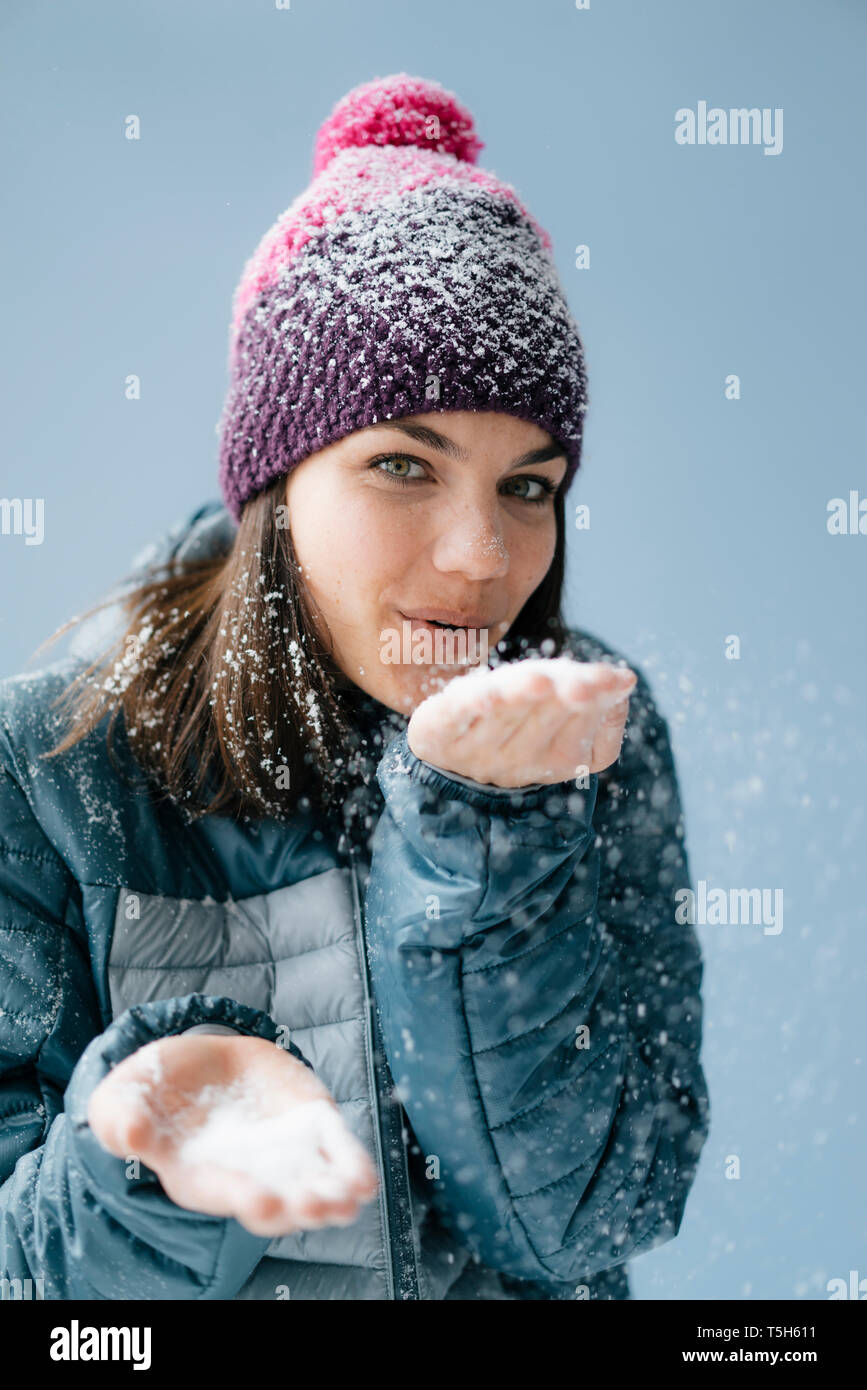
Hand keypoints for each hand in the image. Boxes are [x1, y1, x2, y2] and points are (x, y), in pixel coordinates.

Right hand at [87, 1033, 377, 1236]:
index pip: (223, 1192)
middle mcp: (244, 1176)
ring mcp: (282, 1157)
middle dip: (296, 1207)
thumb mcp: (124, 1097)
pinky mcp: (310, 1130)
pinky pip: (336, 1154)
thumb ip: (121, 1119)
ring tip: (349, 1198)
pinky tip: (364, 1180)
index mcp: (197, 1174)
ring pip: (312, 1187)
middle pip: (276, 1202)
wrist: (198, 1064)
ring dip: (332, 1197)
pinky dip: (352, 1168)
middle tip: (314, 1205)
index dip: (242, 1197)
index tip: (260, 1200)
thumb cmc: (152, 1091)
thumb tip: (131, 1137)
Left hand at [406, 657, 637, 787]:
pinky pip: (455, 720)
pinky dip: (469, 707)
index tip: (609, 680)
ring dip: (520, 697)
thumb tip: (624, 682)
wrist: (444, 745)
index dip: (593, 701)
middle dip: (560, 699)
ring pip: (503, 716)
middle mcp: (516, 765)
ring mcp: (475, 750)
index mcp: (555, 762)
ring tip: (538, 681)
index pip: (582, 739)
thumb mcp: (565, 711)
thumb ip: (600, 702)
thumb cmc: (519, 717)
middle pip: (544, 722)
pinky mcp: (437, 731)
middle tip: (578, 686)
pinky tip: (483, 696)